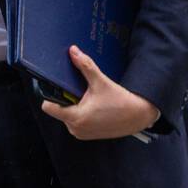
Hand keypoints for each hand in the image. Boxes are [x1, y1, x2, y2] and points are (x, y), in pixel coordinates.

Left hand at [40, 45, 160, 140]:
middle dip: (66, 98)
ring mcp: (81, 133)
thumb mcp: (101, 81)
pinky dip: (81, 113)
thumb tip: (73, 52)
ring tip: (88, 98)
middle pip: (59, 109)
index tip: (58, 86)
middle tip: (80, 90)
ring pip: (67, 115)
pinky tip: (93, 106)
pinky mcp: (87, 135)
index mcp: (76, 117)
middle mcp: (75, 128)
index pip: (49, 107)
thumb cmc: (121, 102)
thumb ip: (85, 66)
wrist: (138, 116)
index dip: (51, 94)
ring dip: (74, 106)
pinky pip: (76, 122)